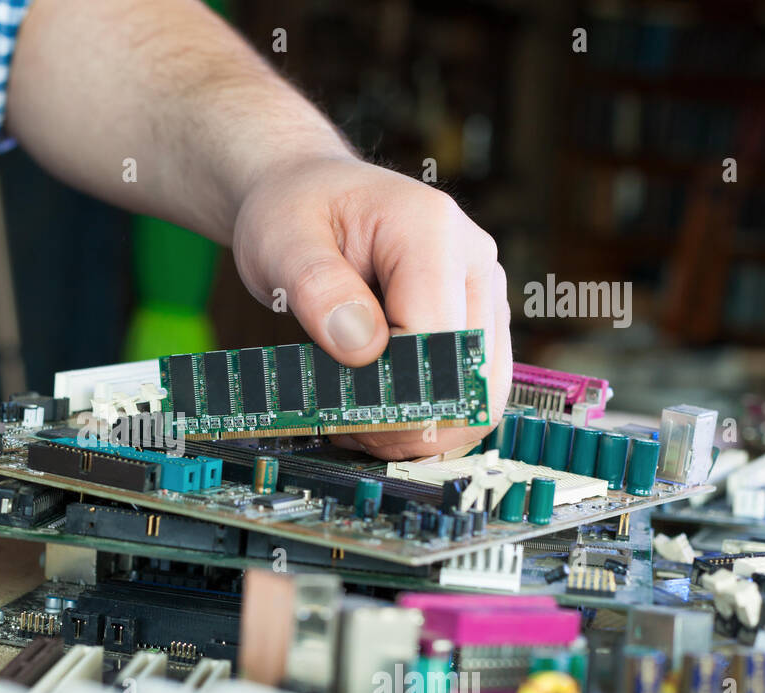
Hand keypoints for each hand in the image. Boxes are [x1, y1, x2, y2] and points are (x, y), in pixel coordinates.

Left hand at [232, 156, 511, 459]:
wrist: (307, 194)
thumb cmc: (295, 211)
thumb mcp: (282, 241)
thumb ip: (319, 290)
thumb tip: (363, 349)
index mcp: (431, 229)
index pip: (436, 336)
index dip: (394, 389)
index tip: (343, 411)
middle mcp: (473, 259)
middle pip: (473, 373)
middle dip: (412, 419)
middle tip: (347, 426)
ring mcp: (480, 291)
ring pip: (482, 393)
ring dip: (422, 427)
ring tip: (357, 422)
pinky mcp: (475, 320)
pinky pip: (468, 389)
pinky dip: (427, 417)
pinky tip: (376, 414)